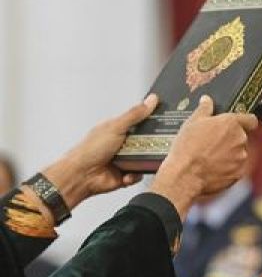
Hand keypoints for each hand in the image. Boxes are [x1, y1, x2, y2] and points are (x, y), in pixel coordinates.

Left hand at [40, 94, 159, 209]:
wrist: (81, 176)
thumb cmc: (89, 150)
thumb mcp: (116, 127)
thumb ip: (135, 114)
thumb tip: (151, 100)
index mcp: (119, 129)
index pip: (142, 121)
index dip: (153, 120)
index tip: (166, 120)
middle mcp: (123, 144)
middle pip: (148, 140)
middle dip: (153, 143)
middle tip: (156, 142)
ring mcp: (126, 159)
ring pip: (147, 157)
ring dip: (144, 159)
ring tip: (138, 159)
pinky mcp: (127, 174)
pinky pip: (141, 173)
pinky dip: (136, 174)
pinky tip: (128, 172)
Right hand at [149, 96, 257, 218]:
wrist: (185, 174)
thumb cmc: (187, 148)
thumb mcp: (192, 122)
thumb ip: (204, 109)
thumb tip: (207, 100)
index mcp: (231, 123)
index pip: (250, 119)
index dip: (245, 121)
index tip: (239, 124)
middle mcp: (240, 139)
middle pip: (241, 137)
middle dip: (230, 139)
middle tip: (213, 143)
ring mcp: (241, 157)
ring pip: (238, 153)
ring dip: (229, 154)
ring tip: (210, 157)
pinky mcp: (238, 172)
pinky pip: (236, 168)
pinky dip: (227, 168)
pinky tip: (212, 168)